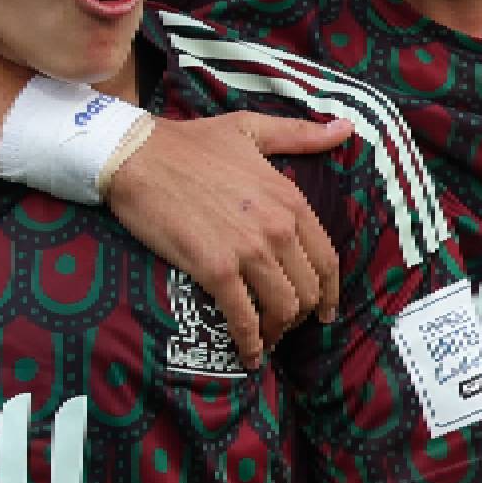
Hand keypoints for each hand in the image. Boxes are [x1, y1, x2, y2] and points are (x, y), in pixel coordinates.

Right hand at [107, 113, 350, 367]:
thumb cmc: (189, 143)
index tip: (323, 310)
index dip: (328, 292)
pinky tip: (246, 355)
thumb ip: (301, 135)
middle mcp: (277, 227)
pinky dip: (248, 343)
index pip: (326, 259)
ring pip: (282, 308)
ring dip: (276, 332)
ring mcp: (248, 250)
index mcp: (289, 198)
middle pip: (307, 290)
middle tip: (284, 326)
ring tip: (265, 340)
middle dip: (300, 315)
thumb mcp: (251, 130)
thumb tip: (345, 127)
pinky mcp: (215, 269)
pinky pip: (243, 318)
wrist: (136, 156)